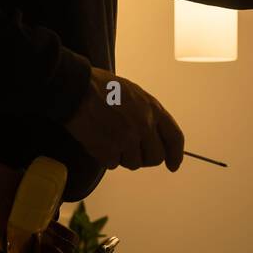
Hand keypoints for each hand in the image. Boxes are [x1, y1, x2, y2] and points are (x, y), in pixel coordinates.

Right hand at [64, 67, 184, 171]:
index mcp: (153, 109)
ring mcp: (127, 139)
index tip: (173, 165)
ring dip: (123, 157)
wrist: (77, 89)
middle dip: (145, 158)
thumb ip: (148, 114)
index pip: (174, 138)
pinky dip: (106, 157)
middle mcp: (144, 126)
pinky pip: (113, 164)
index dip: (175, 155)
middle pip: (155, 157)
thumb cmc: (102, 87)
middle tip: (132, 151)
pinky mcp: (108, 150)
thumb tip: (154, 135)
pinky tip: (100, 141)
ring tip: (112, 139)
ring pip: (134, 164)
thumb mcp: (135, 94)